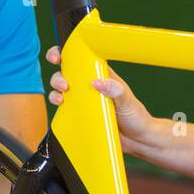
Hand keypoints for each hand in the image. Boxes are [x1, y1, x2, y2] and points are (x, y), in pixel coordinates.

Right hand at [44, 46, 163, 156]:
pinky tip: (62, 109)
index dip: (66, 54)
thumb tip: (98, 82)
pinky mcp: (80, 115)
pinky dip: (58, 107)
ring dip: (55, 92)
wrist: (137, 139)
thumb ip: (116, 90)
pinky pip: (64, 108)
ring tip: (61, 98)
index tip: (59, 57)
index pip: (82, 59)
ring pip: (61, 90)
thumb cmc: (136, 116)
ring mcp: (84, 100)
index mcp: (102, 75)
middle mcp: (90, 85)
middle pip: (66, 74)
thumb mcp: (127, 101)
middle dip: (58, 76)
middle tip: (64, 85)